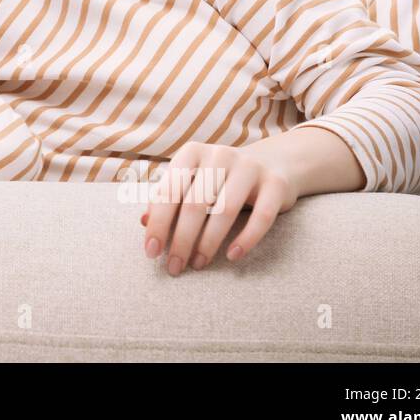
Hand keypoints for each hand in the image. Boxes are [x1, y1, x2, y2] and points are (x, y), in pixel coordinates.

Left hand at [139, 142, 299, 275]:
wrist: (271, 163)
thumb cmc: (218, 179)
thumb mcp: (191, 182)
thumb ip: (168, 199)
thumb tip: (143, 221)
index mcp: (192, 152)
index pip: (170, 190)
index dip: (158, 223)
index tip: (151, 251)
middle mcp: (220, 155)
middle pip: (195, 204)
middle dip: (181, 240)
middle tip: (174, 266)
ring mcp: (250, 167)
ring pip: (225, 211)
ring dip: (208, 243)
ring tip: (198, 264)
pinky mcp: (275, 183)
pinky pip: (260, 217)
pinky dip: (246, 239)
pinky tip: (232, 256)